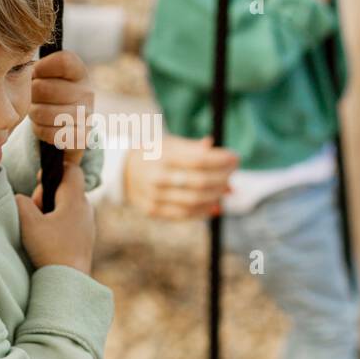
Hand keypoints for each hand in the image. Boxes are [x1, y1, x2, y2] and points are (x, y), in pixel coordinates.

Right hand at [15, 159, 95, 273]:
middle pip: (66, 188)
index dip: (55, 169)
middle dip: (47, 195)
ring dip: (52, 210)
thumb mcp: (28, 223)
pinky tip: (49, 239)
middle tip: (35, 212)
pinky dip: (59, 223)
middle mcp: (86, 208)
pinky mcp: (86, 238)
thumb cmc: (49, 251)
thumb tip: (20, 197)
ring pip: (68, 205)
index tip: (39, 180)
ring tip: (41, 228)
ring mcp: (88, 224)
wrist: (68, 282)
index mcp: (75, 199)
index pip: (72, 169)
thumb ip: (21, 203)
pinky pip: (72, 221)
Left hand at [29, 49, 93, 165]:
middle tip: (33, 96)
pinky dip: (40, 130)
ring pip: (42, 113)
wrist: (69, 122)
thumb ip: (37, 67)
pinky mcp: (81, 136)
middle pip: (43, 88)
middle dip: (31, 94)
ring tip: (37, 110)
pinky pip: (49, 133)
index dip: (42, 67)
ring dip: (34, 113)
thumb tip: (23, 69)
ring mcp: (85, 115)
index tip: (35, 73)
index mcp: (78, 72)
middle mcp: (87, 92)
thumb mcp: (48, 74)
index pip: (62, 61)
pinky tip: (43, 124)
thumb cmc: (51, 91)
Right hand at [124, 133, 239, 219]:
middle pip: (200, 181)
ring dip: (216, 196)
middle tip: (232, 173)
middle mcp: (157, 176)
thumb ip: (197, 149)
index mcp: (163, 155)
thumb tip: (225, 158)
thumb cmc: (156, 154)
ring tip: (225, 189)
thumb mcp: (172, 144)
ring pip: (195, 200)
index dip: (221, 160)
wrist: (124, 172)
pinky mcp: (154, 211)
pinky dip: (204, 211)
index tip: (235, 158)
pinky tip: (214, 204)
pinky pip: (185, 214)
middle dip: (223, 178)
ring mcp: (154, 196)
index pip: (199, 159)